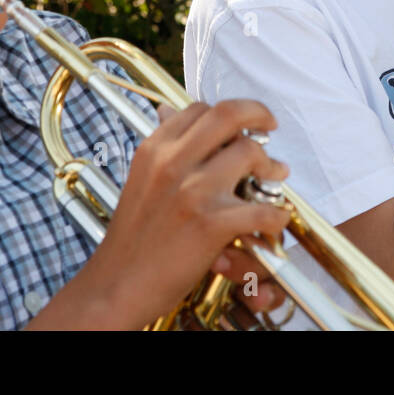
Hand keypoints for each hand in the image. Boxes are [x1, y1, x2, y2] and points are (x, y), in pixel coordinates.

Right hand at [78, 99, 291, 329]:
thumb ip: (163, 148)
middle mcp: (173, 162)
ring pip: (250, 152)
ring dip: (271, 165)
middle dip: (259, 113)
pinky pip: (261, 209)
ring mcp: (193, 191)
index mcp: (155, 148)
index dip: (229, 113)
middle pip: (229, 114)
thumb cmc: (133, 236)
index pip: (201, 109)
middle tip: (270, 125)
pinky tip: (275, 219)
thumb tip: (166, 110)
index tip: (243, 125)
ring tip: (275, 175)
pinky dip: (276, 215)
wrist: (117, 285)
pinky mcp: (210, 224)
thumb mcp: (141, 178)